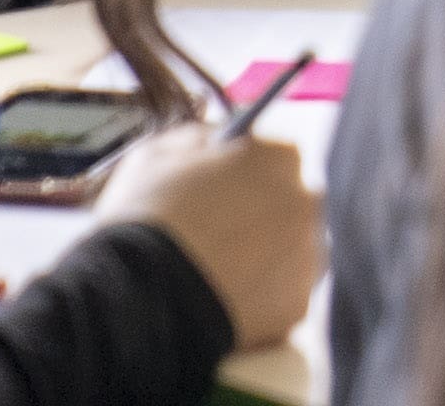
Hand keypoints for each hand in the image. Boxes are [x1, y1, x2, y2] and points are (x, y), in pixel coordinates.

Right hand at [99, 124, 321, 346]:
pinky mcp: (296, 304)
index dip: (242, 177)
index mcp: (278, 157)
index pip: (273, 158)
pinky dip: (259, 301)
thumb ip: (198, 139)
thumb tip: (216, 139)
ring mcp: (307, 254)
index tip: (221, 195)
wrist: (136, 300)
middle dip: (257, 219)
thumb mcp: (155, 155)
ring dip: (263, 260)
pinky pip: (282, 298)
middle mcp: (305, 201)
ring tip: (215, 277)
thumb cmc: (141, 221)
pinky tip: (223, 305)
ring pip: (291, 252)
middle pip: (287, 205)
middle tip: (215, 240)